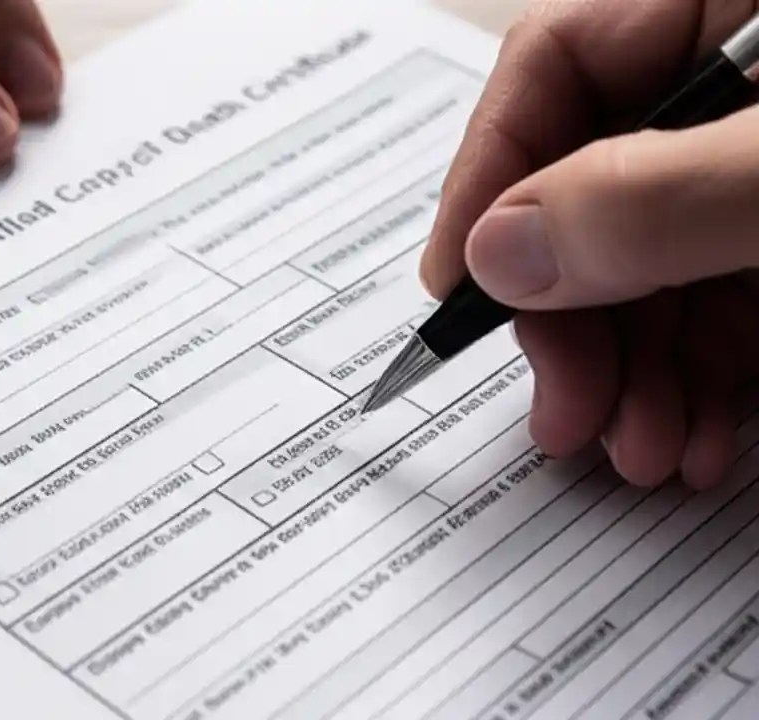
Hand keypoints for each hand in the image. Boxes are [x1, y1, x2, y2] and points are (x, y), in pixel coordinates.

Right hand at [420, 0, 758, 490]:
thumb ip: (650, 201)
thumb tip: (498, 255)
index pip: (554, 66)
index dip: (489, 181)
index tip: (459, 289)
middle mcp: (734, 79)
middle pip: (594, 190)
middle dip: (576, 323)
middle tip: (567, 413)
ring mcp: (757, 163)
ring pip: (655, 264)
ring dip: (636, 374)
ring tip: (643, 452)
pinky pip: (722, 300)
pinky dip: (705, 378)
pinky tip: (701, 436)